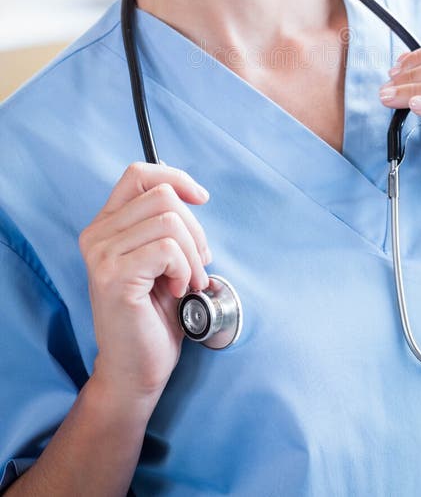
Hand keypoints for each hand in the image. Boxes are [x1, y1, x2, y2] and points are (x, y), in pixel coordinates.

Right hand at [79, 162, 211, 404]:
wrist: (136, 370)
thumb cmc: (154, 317)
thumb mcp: (162, 260)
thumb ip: (166, 225)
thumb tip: (194, 197)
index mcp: (106, 225)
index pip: (138, 174)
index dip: (175, 177)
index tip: (200, 198)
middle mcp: (96, 235)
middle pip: (163, 196)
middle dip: (194, 229)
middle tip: (197, 264)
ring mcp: (101, 255)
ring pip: (169, 221)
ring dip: (193, 254)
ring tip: (188, 280)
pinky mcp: (114, 276)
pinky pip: (167, 249)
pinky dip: (185, 268)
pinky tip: (178, 290)